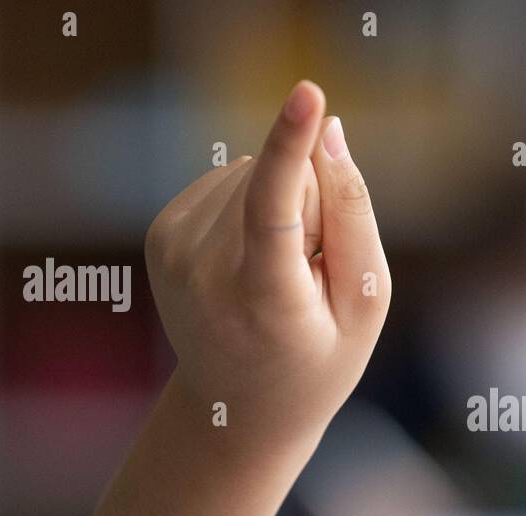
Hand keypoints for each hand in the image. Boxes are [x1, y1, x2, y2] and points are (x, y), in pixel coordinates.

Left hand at [145, 80, 390, 451]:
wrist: (239, 409)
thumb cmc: (319, 358)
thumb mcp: (364, 302)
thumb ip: (353, 216)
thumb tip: (327, 131)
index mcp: (263, 299)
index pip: (276, 207)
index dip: (294, 147)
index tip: (309, 96)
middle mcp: (205, 271)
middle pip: (279, 179)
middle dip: (310, 205)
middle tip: (309, 274)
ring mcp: (174, 249)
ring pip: (253, 172)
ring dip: (280, 208)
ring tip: (279, 275)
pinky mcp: (161, 232)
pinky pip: (230, 179)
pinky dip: (251, 207)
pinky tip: (252, 260)